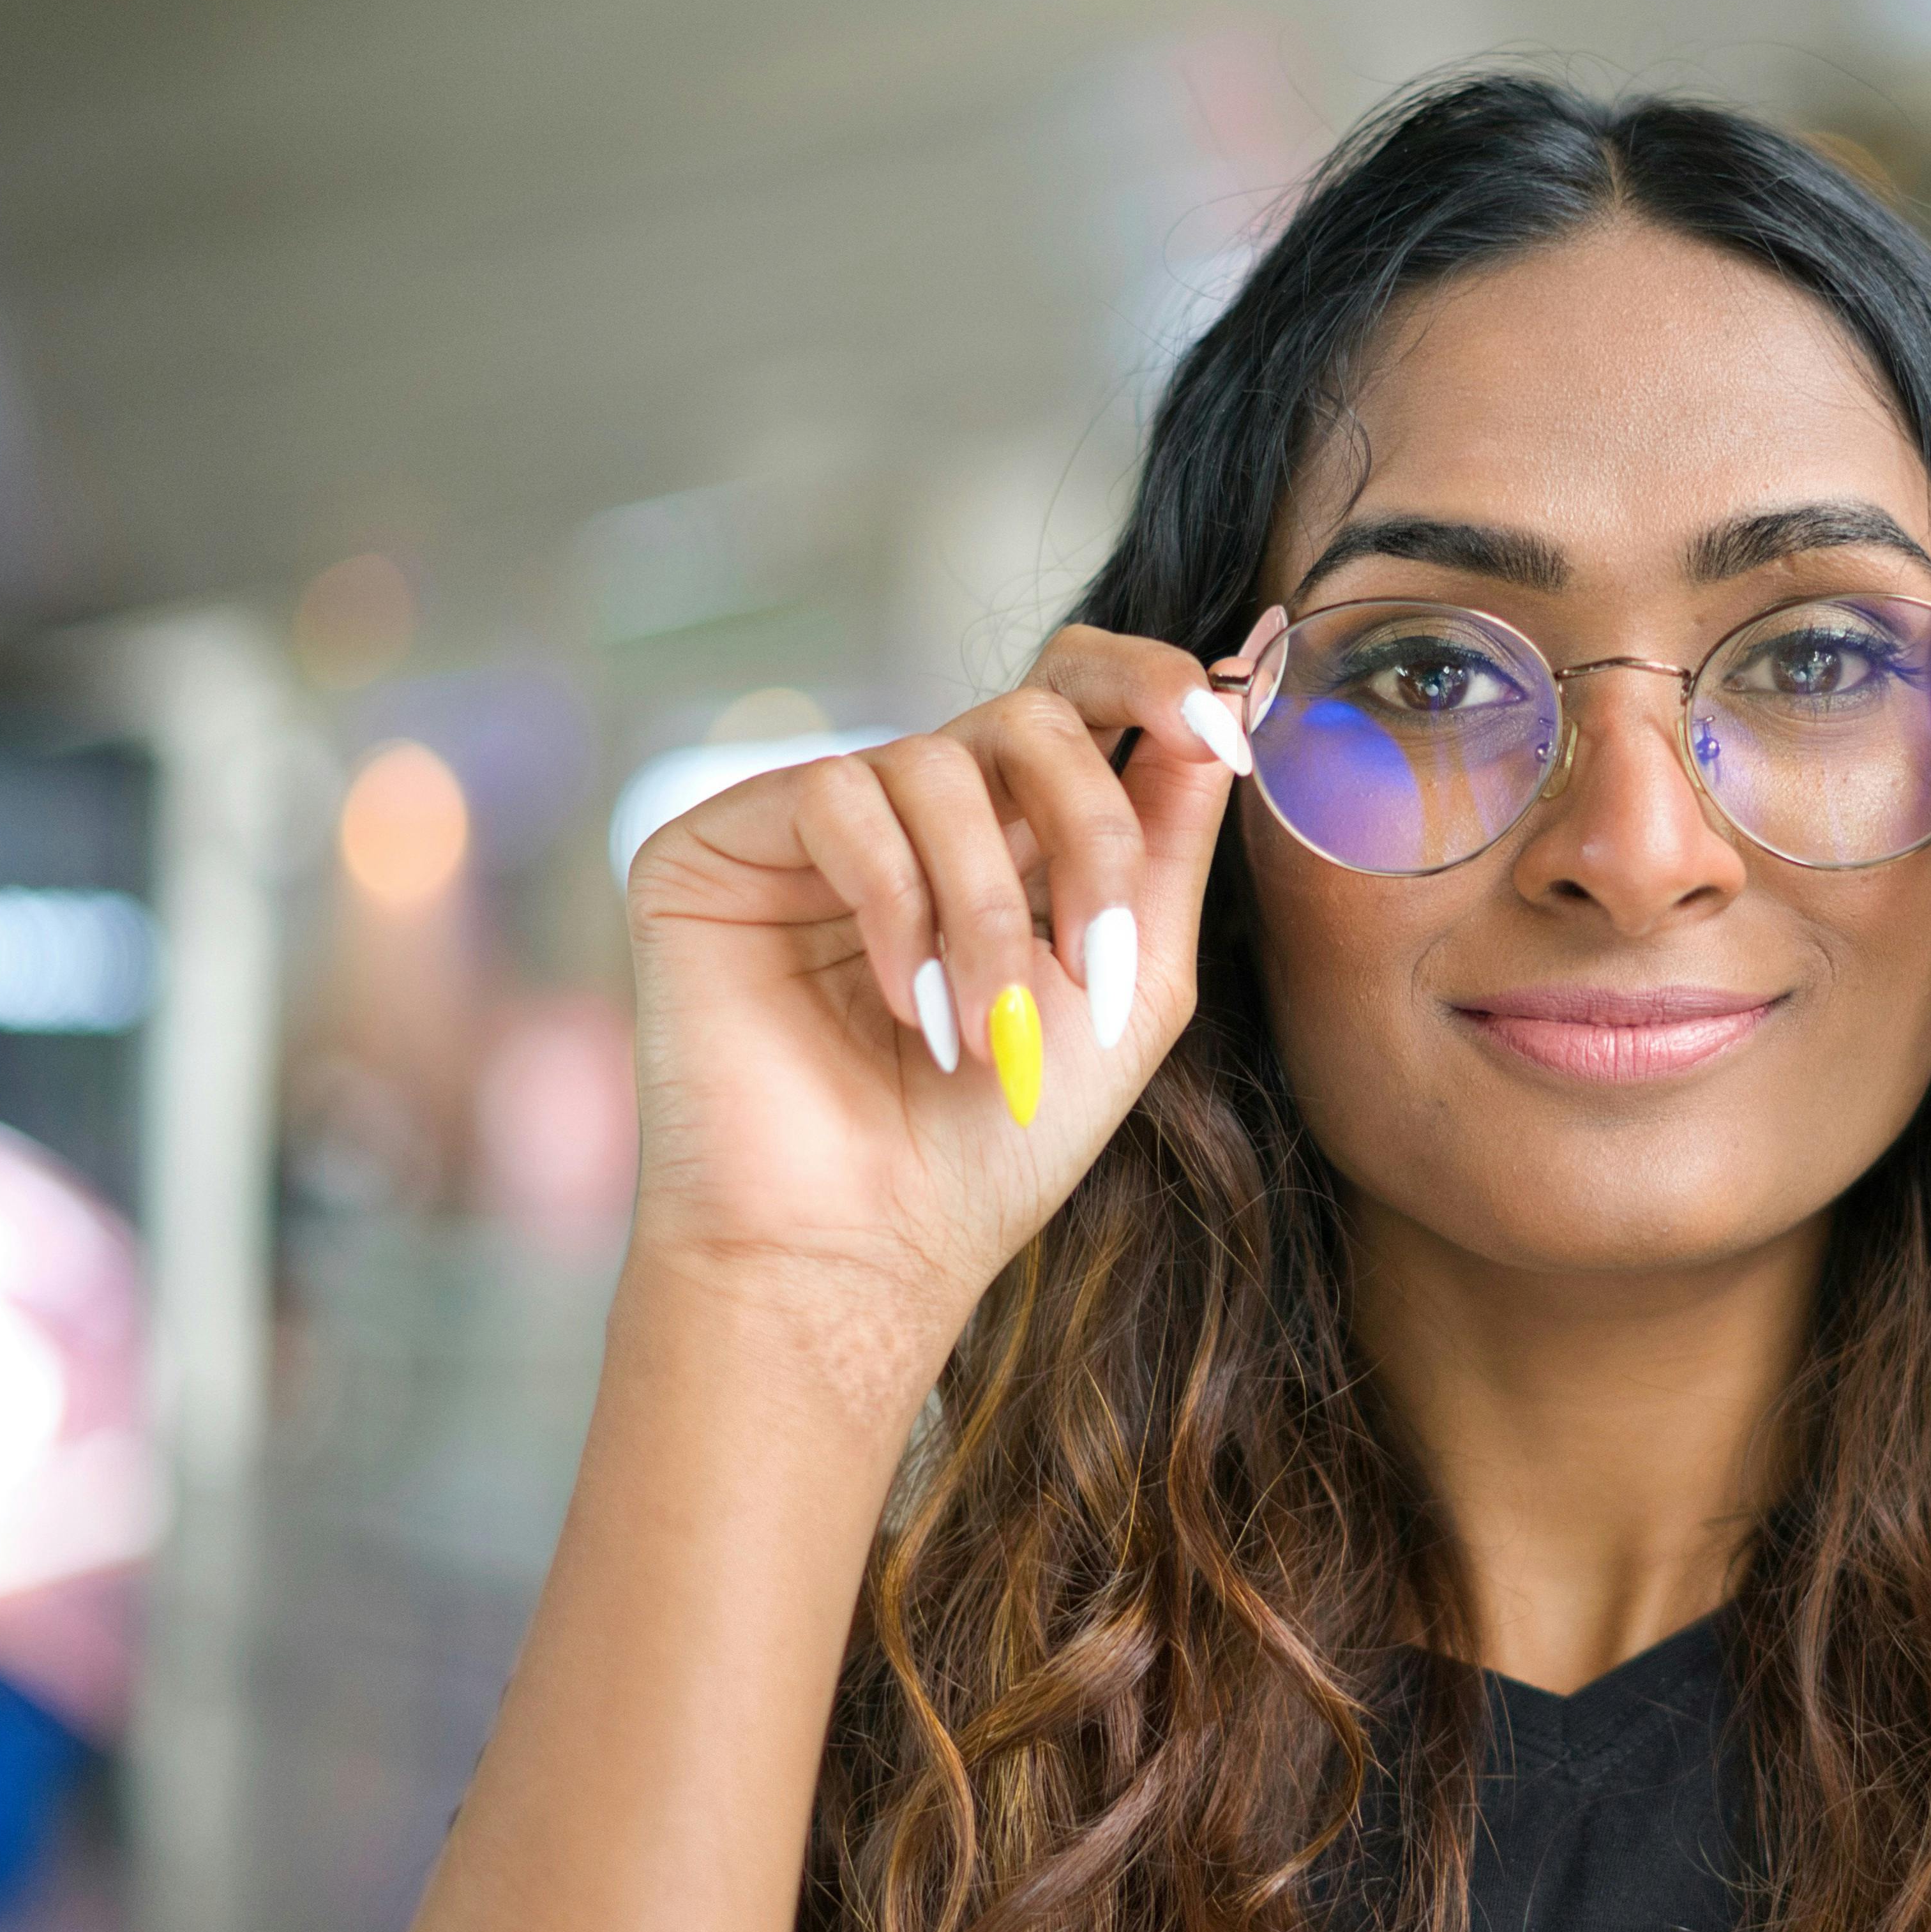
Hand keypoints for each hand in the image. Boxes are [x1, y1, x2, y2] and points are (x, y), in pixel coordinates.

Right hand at [616, 627, 1253, 1401]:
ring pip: (936, 761)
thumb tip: (1215, 711)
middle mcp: (908, 813)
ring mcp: (809, 824)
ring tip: (985, 1029)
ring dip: (988, 908)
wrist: (864, 1250)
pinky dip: (896, 904)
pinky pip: (837, 795)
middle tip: (1094, 965)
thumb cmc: (995, 1144)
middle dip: (1089, 830)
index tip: (1213, 723)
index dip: (1147, 681)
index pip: (1072, 692)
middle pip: (1026, 713)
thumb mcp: (1125, 985)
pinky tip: (901, 1005)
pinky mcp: (715, 843)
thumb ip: (1166, 846)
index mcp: (1007, 835)